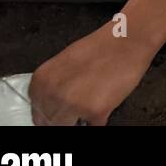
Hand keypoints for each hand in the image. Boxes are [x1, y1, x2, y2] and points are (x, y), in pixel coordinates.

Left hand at [29, 24, 154, 125]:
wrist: (128, 38)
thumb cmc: (101, 47)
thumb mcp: (64, 63)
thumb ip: (53, 86)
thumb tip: (51, 106)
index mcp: (40, 81)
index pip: (38, 113)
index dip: (52, 114)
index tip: (62, 113)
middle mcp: (52, 94)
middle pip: (51, 123)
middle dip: (66, 118)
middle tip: (81, 107)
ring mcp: (72, 104)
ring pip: (68, 127)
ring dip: (80, 119)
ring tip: (93, 103)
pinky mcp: (94, 111)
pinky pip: (94, 126)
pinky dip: (100, 118)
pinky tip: (106, 102)